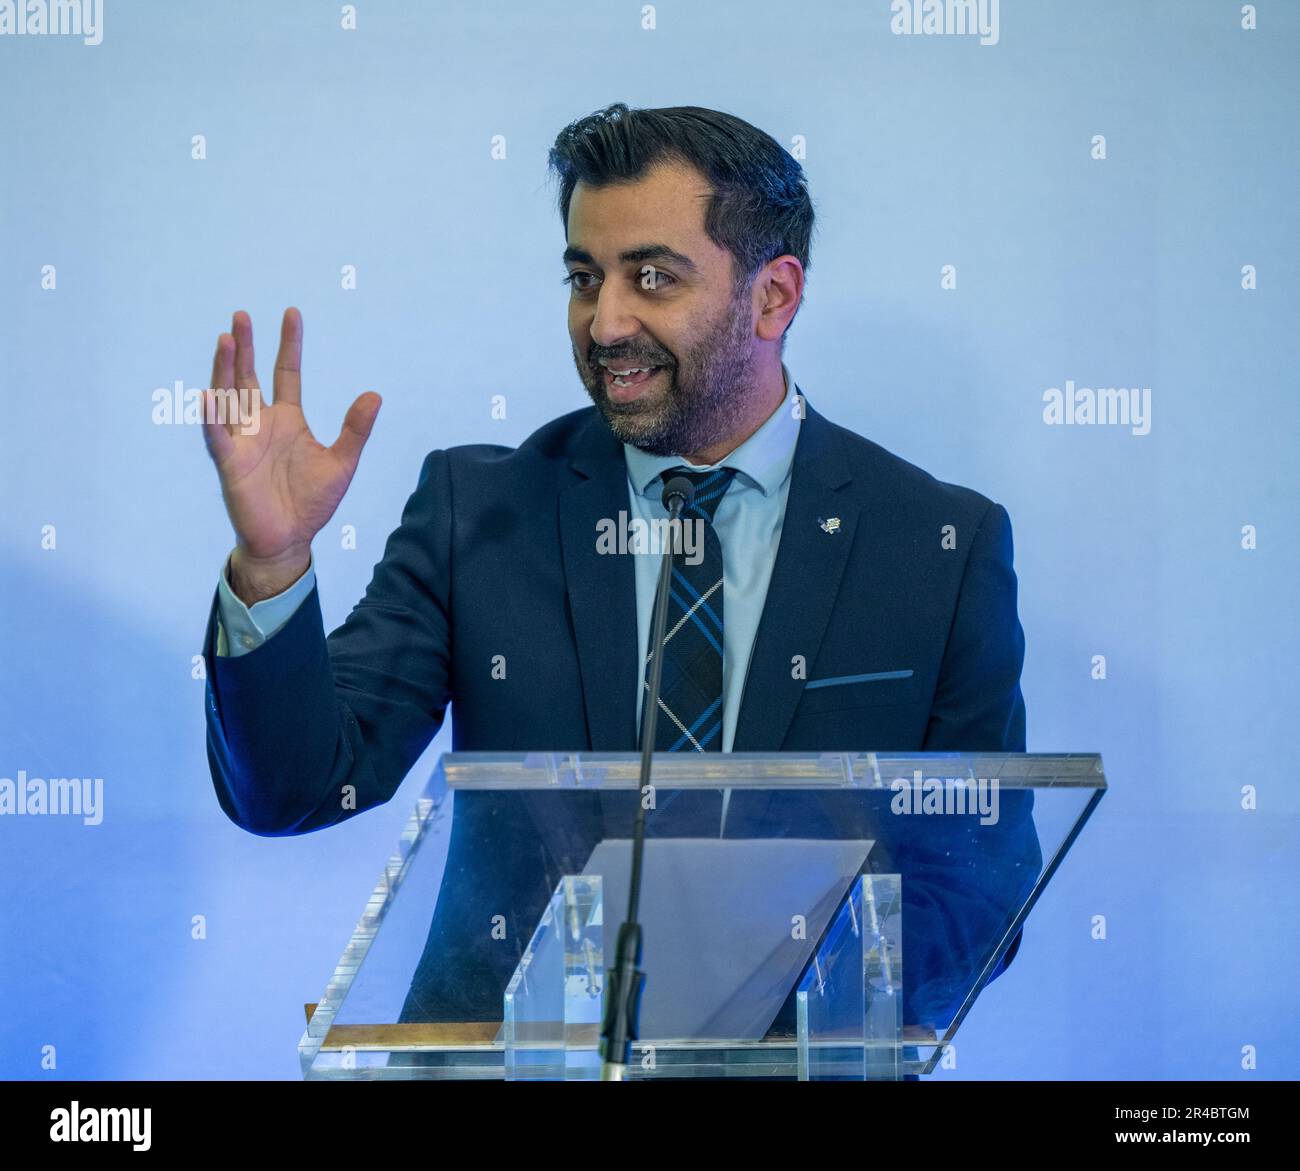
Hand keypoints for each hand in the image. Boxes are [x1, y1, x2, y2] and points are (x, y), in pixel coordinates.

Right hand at [202, 307, 380, 603]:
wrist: (290, 539)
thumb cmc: (311, 502)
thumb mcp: (342, 463)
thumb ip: (355, 430)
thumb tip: (375, 395)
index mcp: (288, 420)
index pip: (287, 373)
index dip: (289, 345)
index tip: (291, 314)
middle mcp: (261, 424)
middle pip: (250, 376)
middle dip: (246, 346)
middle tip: (241, 314)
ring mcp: (242, 440)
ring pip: (229, 397)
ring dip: (225, 369)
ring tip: (226, 339)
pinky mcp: (230, 463)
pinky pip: (217, 436)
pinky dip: (213, 418)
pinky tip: (209, 395)